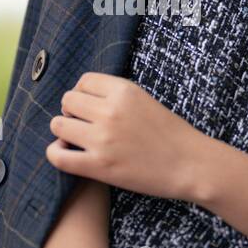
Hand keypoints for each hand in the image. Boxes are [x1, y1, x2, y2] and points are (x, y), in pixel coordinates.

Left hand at [46, 72, 204, 200]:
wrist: (191, 164)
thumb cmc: (171, 134)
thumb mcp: (145, 100)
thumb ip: (116, 95)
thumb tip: (82, 97)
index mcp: (123, 91)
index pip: (83, 81)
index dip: (82, 94)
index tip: (90, 107)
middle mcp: (110, 111)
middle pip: (67, 101)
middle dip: (72, 111)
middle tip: (84, 125)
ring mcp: (102, 139)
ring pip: (58, 125)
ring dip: (63, 131)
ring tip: (76, 140)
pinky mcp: (99, 166)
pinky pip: (57, 155)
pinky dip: (56, 153)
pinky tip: (68, 154)